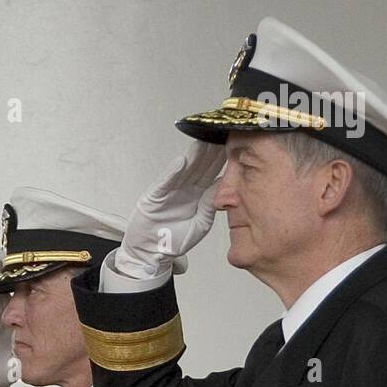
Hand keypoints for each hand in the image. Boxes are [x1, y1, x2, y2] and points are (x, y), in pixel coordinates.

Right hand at [115, 140, 225, 279]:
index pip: (214, 172)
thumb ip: (210, 206)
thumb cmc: (173, 241)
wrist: (150, 253)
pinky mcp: (156, 196)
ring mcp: (171, 190)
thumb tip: (223, 185)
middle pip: (202, 165)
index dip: (224, 158)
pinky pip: (166, 182)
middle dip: (212, 149)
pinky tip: (181, 162)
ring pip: (186, 169)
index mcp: (199, 194)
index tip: (236, 144)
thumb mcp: (199, 225)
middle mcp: (186, 188)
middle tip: (223, 132)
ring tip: (205, 140)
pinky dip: (173, 173)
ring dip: (195, 155)